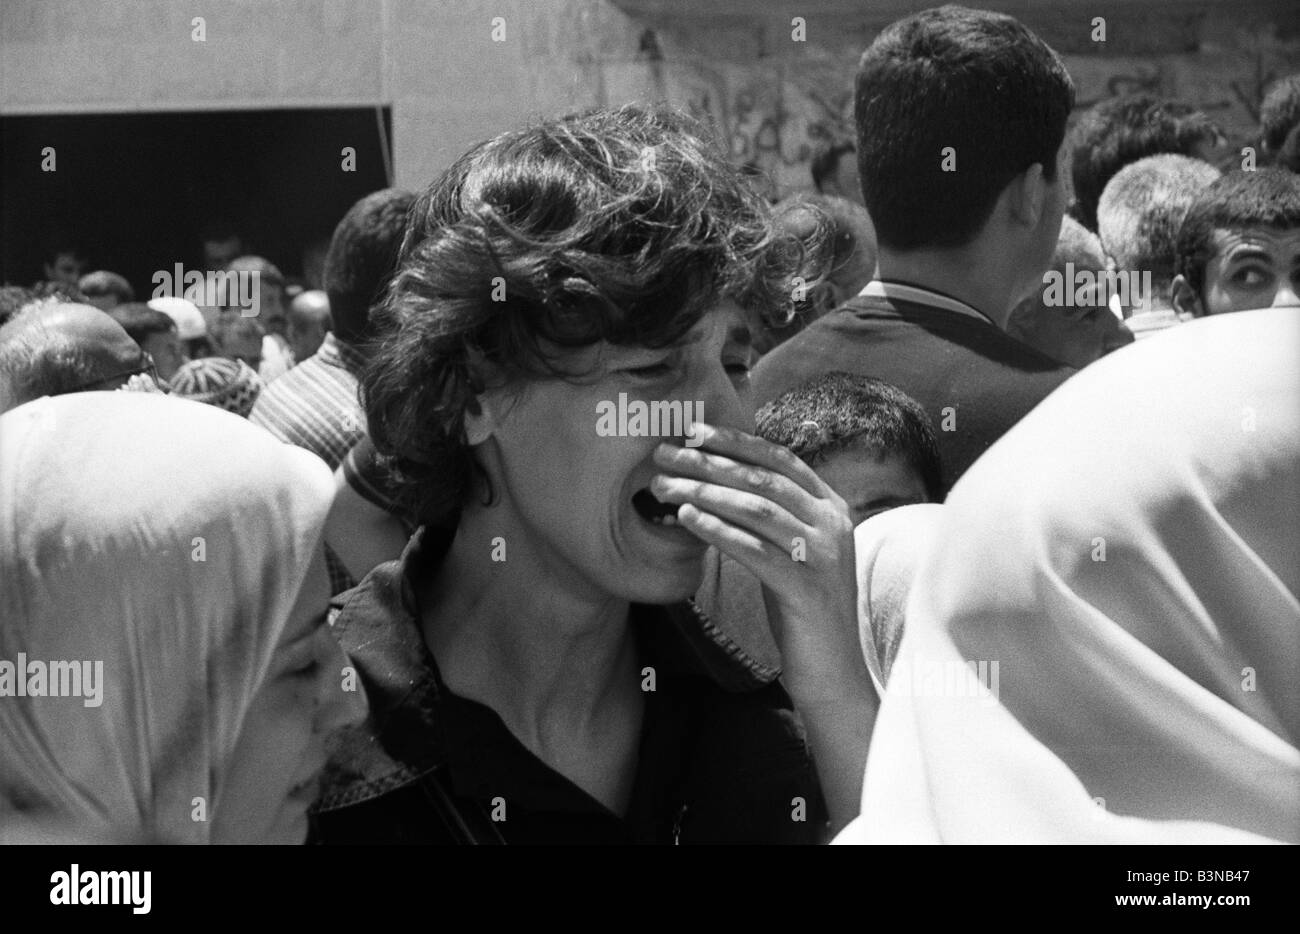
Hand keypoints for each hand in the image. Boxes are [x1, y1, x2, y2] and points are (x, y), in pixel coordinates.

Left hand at [649, 423, 861, 701]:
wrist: (834, 674)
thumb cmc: (800, 610)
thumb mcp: (791, 551)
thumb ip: (771, 515)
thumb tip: (718, 480)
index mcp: (831, 506)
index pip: (779, 458)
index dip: (734, 441)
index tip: (691, 432)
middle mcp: (833, 523)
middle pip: (763, 479)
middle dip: (708, 462)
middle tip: (663, 454)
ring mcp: (825, 555)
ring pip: (757, 509)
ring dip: (704, 492)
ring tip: (663, 487)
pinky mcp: (808, 589)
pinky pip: (756, 550)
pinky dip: (719, 530)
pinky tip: (686, 519)